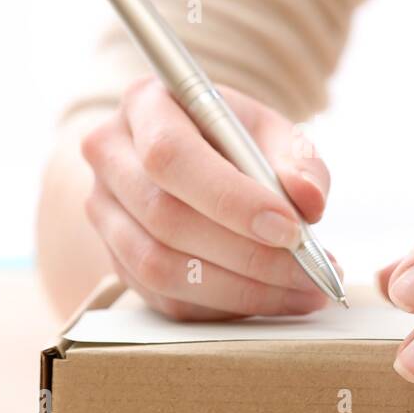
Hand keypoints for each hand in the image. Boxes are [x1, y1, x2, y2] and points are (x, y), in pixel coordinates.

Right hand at [80, 76, 332, 319]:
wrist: (208, 160)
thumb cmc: (243, 142)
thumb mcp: (276, 135)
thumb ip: (299, 162)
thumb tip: (308, 199)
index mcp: (146, 104)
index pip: (171, 155)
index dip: (230, 199)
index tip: (290, 230)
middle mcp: (110, 155)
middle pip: (163, 216)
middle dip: (247, 253)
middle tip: (309, 270)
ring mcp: (104, 212)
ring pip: (159, 266)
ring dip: (239, 290)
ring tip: (301, 291)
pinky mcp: (116, 260)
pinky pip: (164, 298)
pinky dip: (224, 307)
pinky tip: (272, 299)